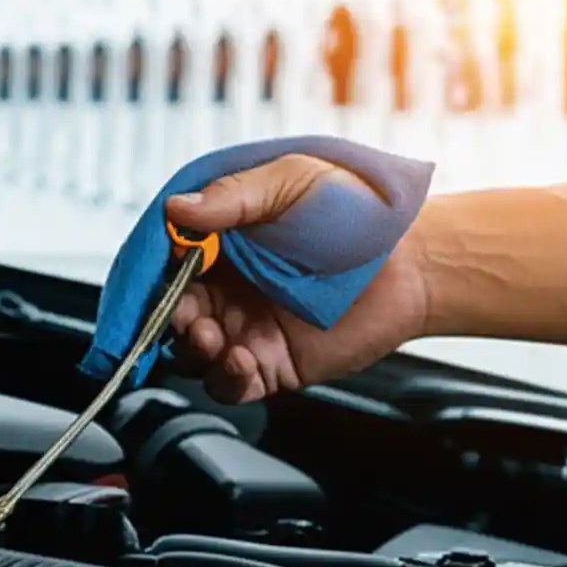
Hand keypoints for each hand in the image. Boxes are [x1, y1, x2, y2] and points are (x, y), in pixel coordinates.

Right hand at [166, 154, 430, 403]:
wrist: (413, 259)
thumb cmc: (354, 209)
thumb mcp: (290, 181)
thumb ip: (232, 198)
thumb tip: (176, 210)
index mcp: (218, 242)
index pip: (164, 262)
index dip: (153, 272)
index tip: (163, 272)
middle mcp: (224, 289)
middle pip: (167, 313)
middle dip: (166, 318)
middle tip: (188, 314)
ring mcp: (245, 329)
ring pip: (190, 354)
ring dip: (190, 350)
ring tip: (213, 339)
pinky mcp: (271, 365)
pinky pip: (231, 385)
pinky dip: (225, 378)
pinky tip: (240, 360)